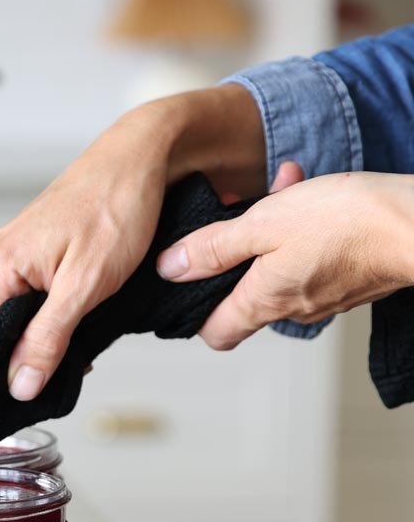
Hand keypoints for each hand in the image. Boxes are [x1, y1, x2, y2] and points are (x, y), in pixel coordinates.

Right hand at [0, 84, 266, 400]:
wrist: (141, 160)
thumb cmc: (116, 207)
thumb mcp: (86, 285)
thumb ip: (47, 339)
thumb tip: (19, 387)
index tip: (7, 410)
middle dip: (5, 373)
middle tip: (40, 398)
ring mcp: (9, 265)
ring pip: (1, 328)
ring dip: (27, 355)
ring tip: (59, 376)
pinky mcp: (30, 265)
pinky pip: (20, 312)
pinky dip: (40, 335)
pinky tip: (68, 350)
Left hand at [156, 170, 413, 349]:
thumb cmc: (347, 223)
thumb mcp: (264, 224)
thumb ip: (213, 248)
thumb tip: (170, 268)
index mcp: (264, 302)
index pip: (215, 333)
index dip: (196, 311)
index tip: (192, 276)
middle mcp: (293, 309)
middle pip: (245, 294)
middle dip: (238, 249)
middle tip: (244, 209)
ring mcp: (325, 296)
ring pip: (280, 266)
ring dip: (273, 229)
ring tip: (286, 187)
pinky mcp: (351, 278)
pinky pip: (313, 257)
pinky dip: (305, 229)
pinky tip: (312, 193)